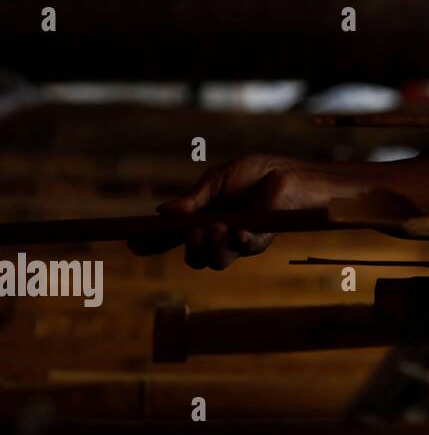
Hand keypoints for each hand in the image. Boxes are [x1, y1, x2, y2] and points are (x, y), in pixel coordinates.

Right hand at [136, 154, 322, 269]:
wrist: (289, 173)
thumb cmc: (256, 172)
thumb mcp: (218, 180)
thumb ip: (193, 199)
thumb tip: (161, 212)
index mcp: (202, 218)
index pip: (172, 236)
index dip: (152, 242)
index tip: (133, 242)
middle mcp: (217, 234)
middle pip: (193, 257)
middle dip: (188, 248)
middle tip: (193, 232)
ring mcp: (237, 240)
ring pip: (215, 261)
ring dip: (212, 247)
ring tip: (218, 228)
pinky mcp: (259, 240)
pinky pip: (244, 250)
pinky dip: (238, 242)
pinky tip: (237, 231)